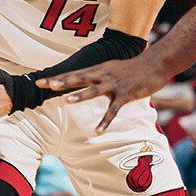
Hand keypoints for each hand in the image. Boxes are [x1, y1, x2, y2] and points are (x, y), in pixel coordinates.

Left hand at [37, 55, 165, 133]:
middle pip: (79, 78)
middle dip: (62, 83)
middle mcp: (103, 75)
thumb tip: (85, 79)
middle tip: (46, 86)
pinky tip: (97, 131)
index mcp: (98, 69)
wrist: (155, 64)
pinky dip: (105, 121)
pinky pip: (113, 110)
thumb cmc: (133, 68)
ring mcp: (114, 85)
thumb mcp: (111, 67)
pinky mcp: (125, 95)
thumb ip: (98, 74)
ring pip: (94, 91)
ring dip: (80, 96)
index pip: (74, 73)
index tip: (40, 81)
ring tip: (66, 101)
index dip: (57, 78)